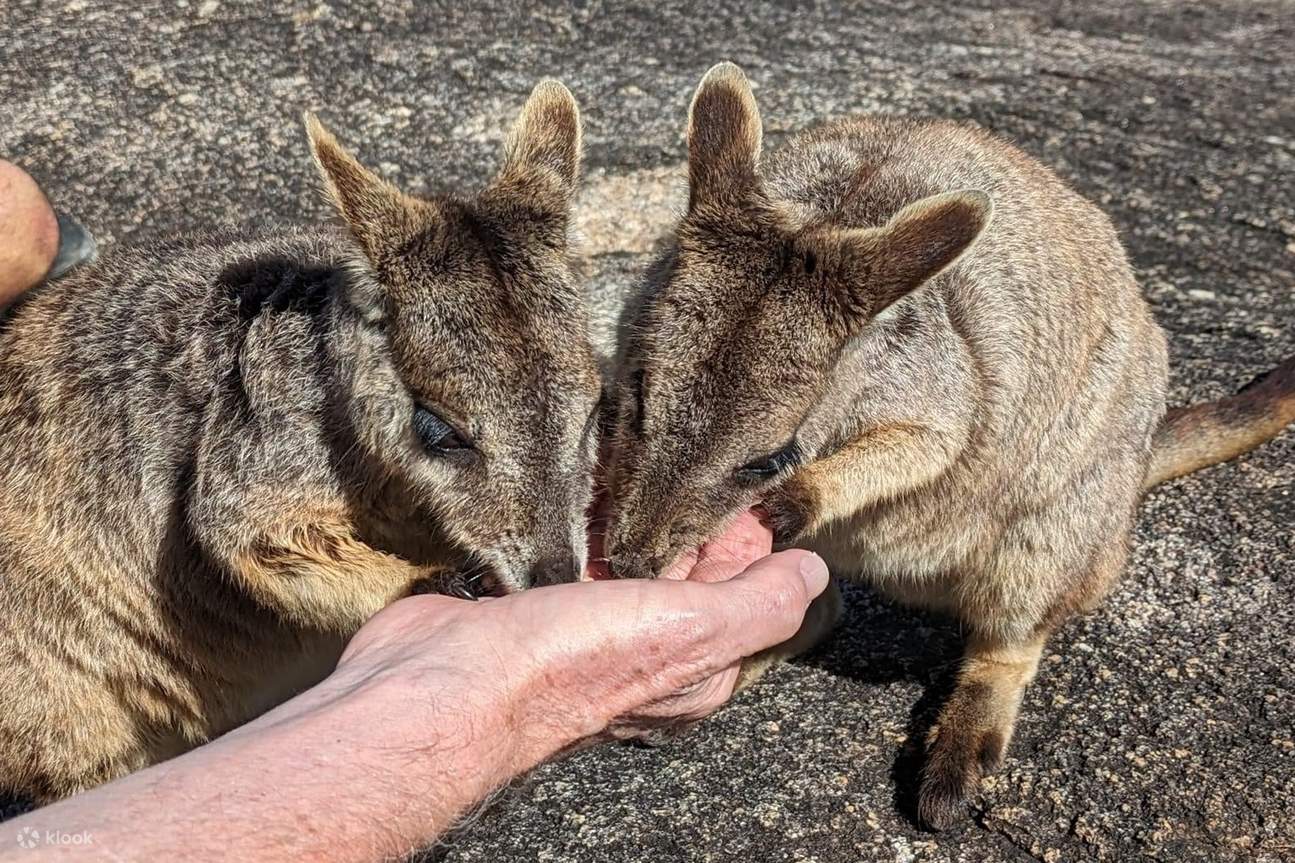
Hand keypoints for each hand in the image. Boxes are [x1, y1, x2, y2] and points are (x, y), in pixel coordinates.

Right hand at [332, 508, 827, 763]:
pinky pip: (576, 558)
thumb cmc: (571, 665)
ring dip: (641, 521)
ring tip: (650, 463)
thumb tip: (815, 572)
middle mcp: (642, 655)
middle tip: (702, 464)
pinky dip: (589, 526)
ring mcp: (585, 632)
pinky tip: (590, 491)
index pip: (741, 599)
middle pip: (686, 580)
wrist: (450, 682)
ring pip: (629, 567)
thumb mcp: (694, 630)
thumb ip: (760, 603)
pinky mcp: (535, 606)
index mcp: (691, 670)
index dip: (750, 544)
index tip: (750, 490)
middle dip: (697, 526)